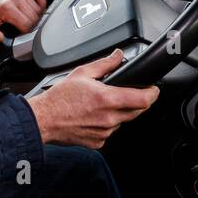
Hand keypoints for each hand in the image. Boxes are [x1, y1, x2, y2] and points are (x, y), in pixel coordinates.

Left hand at [0, 0, 47, 44]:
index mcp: (6, 7)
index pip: (26, 24)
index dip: (25, 31)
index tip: (19, 31)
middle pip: (33, 17)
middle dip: (31, 24)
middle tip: (23, 25)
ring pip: (38, 9)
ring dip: (35, 15)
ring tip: (26, 17)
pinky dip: (40, 2)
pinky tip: (33, 8)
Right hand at [25, 48, 159, 148]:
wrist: (44, 119)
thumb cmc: (59, 99)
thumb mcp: (82, 73)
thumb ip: (105, 64)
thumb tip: (118, 56)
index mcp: (108, 99)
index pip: (143, 99)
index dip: (153, 93)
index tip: (153, 89)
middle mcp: (109, 118)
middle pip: (137, 111)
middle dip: (137, 102)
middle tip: (127, 93)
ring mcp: (104, 132)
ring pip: (123, 121)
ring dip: (119, 113)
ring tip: (102, 104)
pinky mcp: (98, 142)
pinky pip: (110, 132)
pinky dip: (107, 124)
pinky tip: (93, 116)